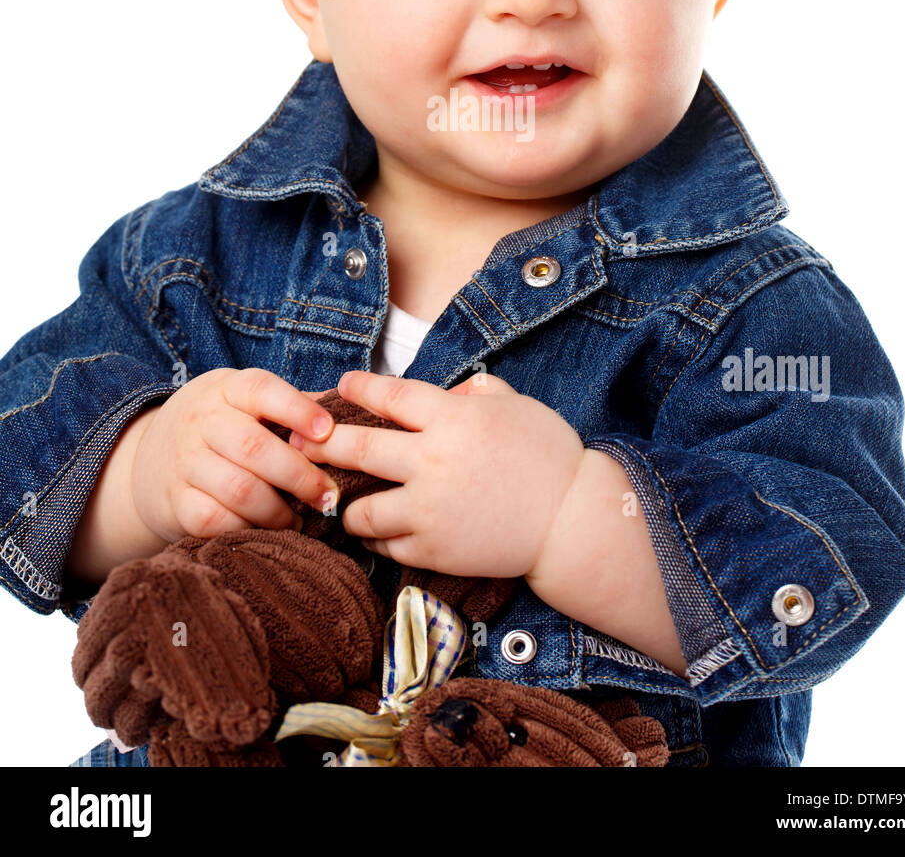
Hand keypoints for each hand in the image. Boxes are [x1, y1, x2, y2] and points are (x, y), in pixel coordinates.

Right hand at [130, 367, 340, 543]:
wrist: (145, 461)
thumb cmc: (217, 428)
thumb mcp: (244, 402)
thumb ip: (291, 405)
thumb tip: (349, 413)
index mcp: (226, 388)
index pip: (261, 389)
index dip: (297, 409)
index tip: (329, 431)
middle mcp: (201, 420)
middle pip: (253, 447)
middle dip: (299, 475)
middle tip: (329, 496)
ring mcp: (184, 462)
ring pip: (237, 489)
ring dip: (277, 511)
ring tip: (300, 520)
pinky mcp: (174, 502)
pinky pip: (213, 520)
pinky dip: (246, 529)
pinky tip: (264, 530)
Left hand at [294, 368, 586, 578]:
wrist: (571, 522)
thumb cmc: (549, 455)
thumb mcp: (514, 405)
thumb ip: (473, 392)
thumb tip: (445, 392)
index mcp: (452, 419)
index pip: (390, 398)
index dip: (360, 389)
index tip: (343, 386)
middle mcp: (433, 462)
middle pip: (358, 449)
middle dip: (322, 443)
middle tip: (301, 441)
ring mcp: (429, 510)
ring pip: (360, 508)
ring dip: (343, 501)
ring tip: (333, 496)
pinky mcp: (433, 550)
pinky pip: (385, 544)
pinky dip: (373, 537)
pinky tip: (371, 530)